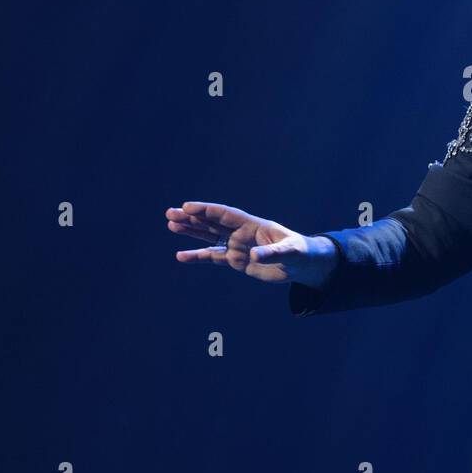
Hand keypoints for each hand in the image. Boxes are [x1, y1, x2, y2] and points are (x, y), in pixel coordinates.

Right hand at [165, 201, 337, 285]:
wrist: (301, 265)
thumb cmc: (299, 252)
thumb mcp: (290, 252)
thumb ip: (272, 253)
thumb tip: (253, 255)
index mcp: (253, 225)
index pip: (225, 214)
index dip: (207, 210)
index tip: (188, 207)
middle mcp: (241, 233)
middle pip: (212, 223)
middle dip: (192, 218)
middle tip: (170, 213)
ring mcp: (237, 246)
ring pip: (209, 237)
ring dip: (191, 231)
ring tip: (171, 225)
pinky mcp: (236, 260)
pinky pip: (213, 257)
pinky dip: (197, 257)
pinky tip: (181, 256)